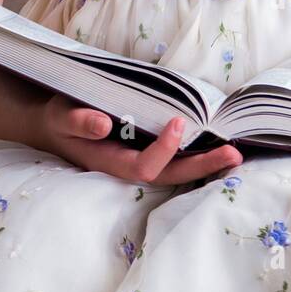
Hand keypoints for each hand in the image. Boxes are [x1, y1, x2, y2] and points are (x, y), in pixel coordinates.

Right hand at [29, 93, 243, 185]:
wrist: (55, 127)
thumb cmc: (60, 119)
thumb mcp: (62, 115)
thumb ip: (78, 120)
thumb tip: (102, 123)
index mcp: (108, 161)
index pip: (142, 166)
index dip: (163, 149)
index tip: (177, 122)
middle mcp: (127, 166)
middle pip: (169, 176)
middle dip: (202, 166)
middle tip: (233, 154)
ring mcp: (137, 161)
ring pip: (176, 172)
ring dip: (206, 164)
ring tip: (235, 155)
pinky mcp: (144, 151)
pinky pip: (174, 160)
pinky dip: (197, 155)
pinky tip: (218, 147)